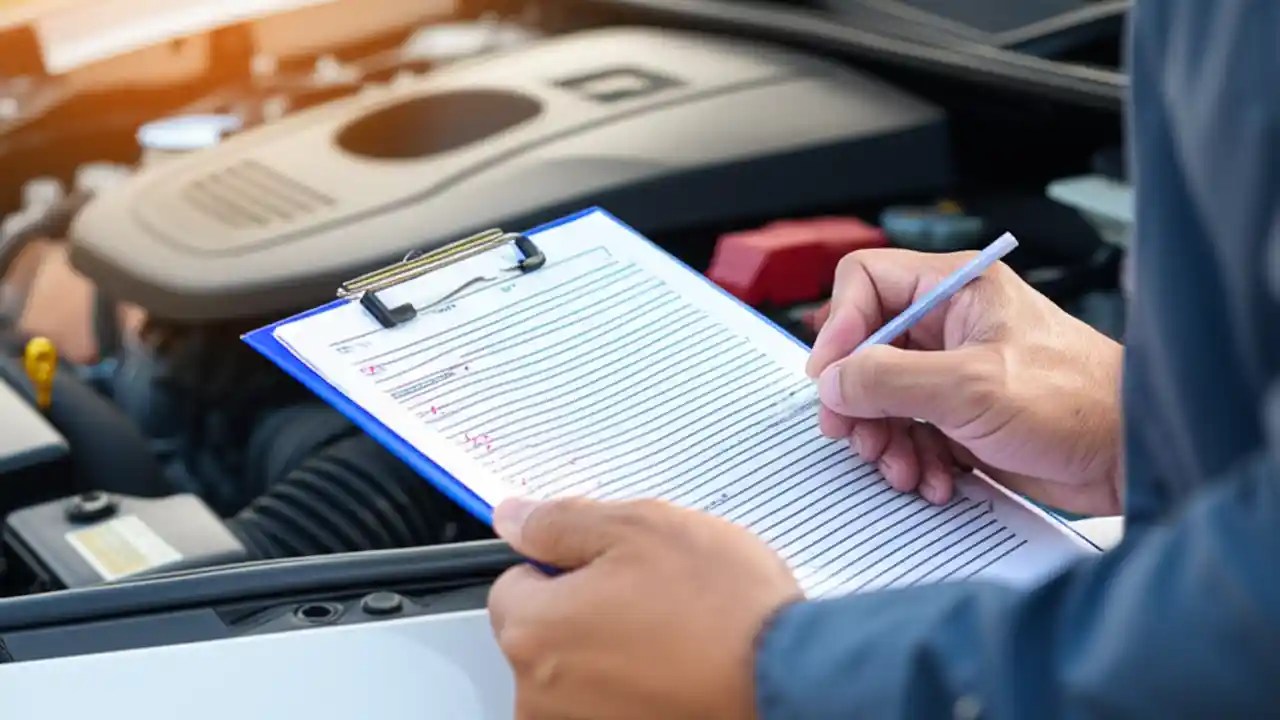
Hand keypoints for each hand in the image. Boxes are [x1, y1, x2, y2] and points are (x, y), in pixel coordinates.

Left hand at [487, 497, 801, 719]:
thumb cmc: (724, 611)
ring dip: (612, 658)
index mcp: (535, 632)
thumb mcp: (641, 528)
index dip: (562, 567)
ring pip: (577, 677)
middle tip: (652, 598)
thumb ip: (562, 522)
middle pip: (543, 636)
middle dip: (585, 614)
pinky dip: (634, 694)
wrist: (792, 681)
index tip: (609, 567)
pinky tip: (679, 674)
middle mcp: (541, 697)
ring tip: (675, 639)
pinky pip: (609, 707)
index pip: (513, 584)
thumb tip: (512, 516)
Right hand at [808, 248, 1123, 515]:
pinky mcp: (962, 415)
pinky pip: (911, 432)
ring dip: (885, 440)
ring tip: (903, 467)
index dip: (840, 328)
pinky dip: (913, 459)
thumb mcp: (969, 387)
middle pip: (866, 350)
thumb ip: (889, 380)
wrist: (1129, 455)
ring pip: (883, 398)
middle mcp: (950, 325)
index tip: (830, 377)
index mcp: (955, 290)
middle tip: (857, 436)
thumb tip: (832, 381)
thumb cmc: (1077, 402)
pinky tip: (932, 479)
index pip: (866, 283)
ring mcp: (954, 372)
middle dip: (858, 401)